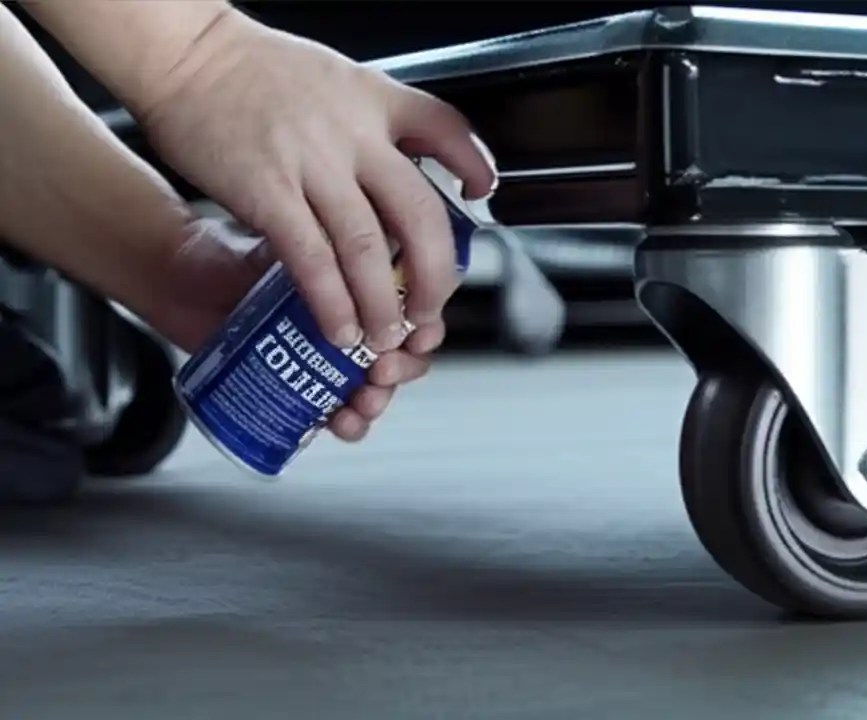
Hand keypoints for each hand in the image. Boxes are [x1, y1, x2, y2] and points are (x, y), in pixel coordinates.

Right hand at [131, 10, 495, 355]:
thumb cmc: (250, 69)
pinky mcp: (267, 191)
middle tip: (431, 310)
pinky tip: (338, 327)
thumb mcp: (335, 77)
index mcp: (374, 99)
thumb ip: (371, 119)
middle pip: (420, 214)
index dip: (473, 165)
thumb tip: (400, 163)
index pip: (447, 128)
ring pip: (369, 248)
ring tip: (386, 336)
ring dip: (383, 304)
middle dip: (433, 276)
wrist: (182, 53)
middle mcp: (353, 133)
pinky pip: (312, 258)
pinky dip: (331, 301)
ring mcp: (313, 163)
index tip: (481, 193)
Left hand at [142, 217, 431, 442]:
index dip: (426, 320)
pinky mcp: (299, 384)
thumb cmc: (229, 251)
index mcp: (359, 279)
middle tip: (382, 367)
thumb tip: (374, 254)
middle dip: (404, 366)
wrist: (177, 280)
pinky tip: (339, 421)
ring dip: (380, 399)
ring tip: (362, 399)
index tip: (420, 329)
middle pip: (403, 351)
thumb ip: (330, 246)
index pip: (415, 305)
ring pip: (377, 386)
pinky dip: (348, 424)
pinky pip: (338, 412)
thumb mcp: (290, 234)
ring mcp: (327, 354)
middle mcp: (351, 318)